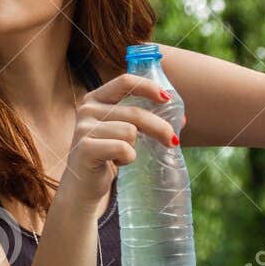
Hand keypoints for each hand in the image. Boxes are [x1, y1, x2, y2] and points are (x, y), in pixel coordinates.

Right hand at [59, 75, 178, 208]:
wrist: (83, 183)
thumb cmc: (108, 153)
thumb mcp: (122, 129)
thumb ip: (144, 118)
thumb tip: (181, 120)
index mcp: (96, 98)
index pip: (125, 81)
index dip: (149, 88)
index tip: (167, 99)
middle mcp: (87, 110)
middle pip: (135, 113)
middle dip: (160, 128)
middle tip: (172, 142)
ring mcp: (84, 129)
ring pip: (130, 132)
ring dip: (135, 147)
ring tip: (124, 154)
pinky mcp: (85, 149)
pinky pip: (123, 149)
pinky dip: (127, 158)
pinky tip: (116, 162)